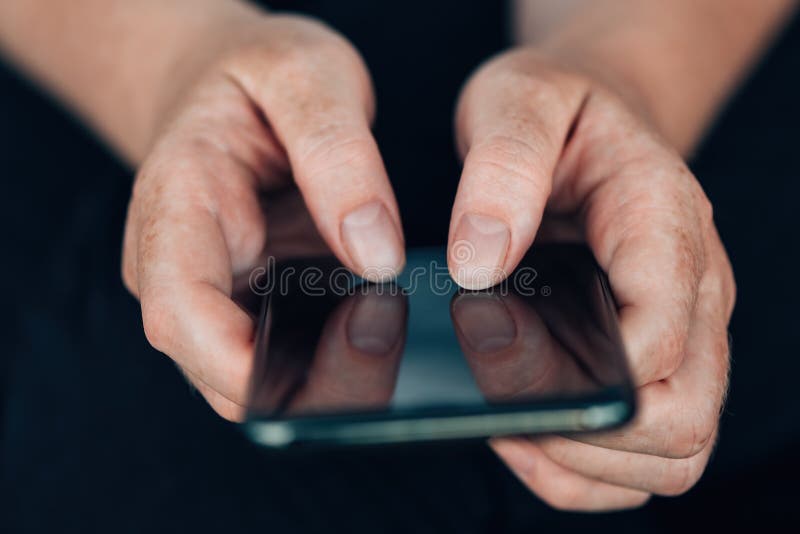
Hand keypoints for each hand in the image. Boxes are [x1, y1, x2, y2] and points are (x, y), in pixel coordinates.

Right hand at [121, 14, 404, 418]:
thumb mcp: (302, 73)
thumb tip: (375, 253)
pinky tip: (371, 329)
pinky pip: (277, 356)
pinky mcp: (246, 301)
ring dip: (318, 380)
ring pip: (251, 378)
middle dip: (301, 384)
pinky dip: (325, 360)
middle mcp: (179, 267)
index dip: (240, 362)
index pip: (180, 313)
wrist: (226, 81)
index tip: (326, 361)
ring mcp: (212, 292)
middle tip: (386, 335)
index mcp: (175, 206)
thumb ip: (337, 155)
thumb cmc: (254, 73)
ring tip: (386, 329)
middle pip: (218, 368)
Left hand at [449, 49, 734, 509]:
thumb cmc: (558, 110)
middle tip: (504, 408)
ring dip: (593, 464)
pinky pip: (647, 454)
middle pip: (683, 418)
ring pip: (675, 453)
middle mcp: (692, 288)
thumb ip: (504, 166)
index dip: (585, 373)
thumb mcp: (518, 100)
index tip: (497, 355)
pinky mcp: (658, 358)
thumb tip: (481, 261)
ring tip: (512, 429)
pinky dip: (590, 469)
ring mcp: (681, 331)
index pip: (659, 335)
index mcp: (664, 222)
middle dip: (592, 436)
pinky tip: (529, 438)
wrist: (591, 118)